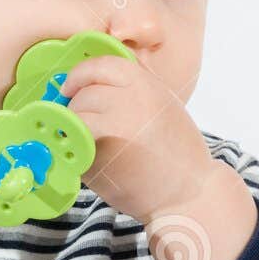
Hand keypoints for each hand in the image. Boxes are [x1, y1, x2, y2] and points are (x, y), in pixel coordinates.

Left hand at [58, 54, 218, 225]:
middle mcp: (128, 102)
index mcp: (144, 84)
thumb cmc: (176, 151)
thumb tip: (93, 76)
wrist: (189, 193)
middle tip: (86, 126)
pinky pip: (72, 145)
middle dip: (77, 108)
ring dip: (73, 130)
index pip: (98, 66)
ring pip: (73, 118)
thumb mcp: (163, 103)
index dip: (78, 76)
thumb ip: (134, 86)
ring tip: (92, 144)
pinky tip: (92, 160)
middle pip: (82, 94)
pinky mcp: (98, 157)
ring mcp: (112, 130)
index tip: (69, 88)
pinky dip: (74, 151)